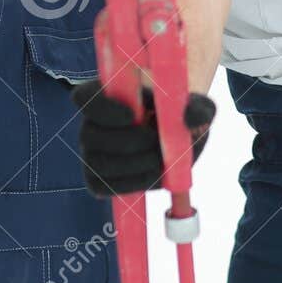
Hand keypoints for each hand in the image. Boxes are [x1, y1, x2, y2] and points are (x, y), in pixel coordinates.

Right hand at [72, 80, 214, 197]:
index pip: (83, 97)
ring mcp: (92, 154)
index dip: (101, 107)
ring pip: (98, 163)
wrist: (177, 137)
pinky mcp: (99, 180)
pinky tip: (154, 174)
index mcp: (106, 95)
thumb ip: (198, 109)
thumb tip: (190, 117)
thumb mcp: (197, 108)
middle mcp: (92, 124)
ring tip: (159, 159)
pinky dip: (132, 183)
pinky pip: (104, 186)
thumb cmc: (181, 114)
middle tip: (155, 140)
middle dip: (127, 141)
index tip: (132, 114)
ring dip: (132, 164)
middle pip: (90, 135)